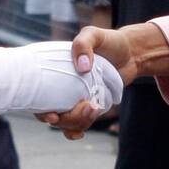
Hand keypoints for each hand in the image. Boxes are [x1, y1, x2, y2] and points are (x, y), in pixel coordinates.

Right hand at [37, 23, 160, 135]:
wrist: (131, 53)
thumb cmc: (108, 41)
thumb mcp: (93, 34)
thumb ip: (83, 44)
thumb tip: (82, 68)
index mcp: (53, 71)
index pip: (36, 93)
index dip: (39, 109)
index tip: (52, 115)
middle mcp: (59, 87)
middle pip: (51, 113)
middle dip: (66, 118)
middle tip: (88, 106)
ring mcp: (73, 98)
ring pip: (64, 121)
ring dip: (76, 122)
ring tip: (95, 108)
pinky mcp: (86, 106)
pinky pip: (76, 124)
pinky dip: (75, 130)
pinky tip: (80, 133)